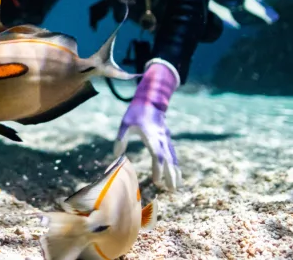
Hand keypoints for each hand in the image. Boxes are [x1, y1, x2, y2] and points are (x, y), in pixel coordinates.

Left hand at [113, 62, 181, 191]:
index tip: (156, 181)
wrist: (150, 101)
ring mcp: (166, 140)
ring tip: (176, 188)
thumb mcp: (125, 123)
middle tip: (172, 190)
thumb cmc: (136, 113)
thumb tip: (116, 155)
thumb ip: (121, 138)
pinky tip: (177, 176)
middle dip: (171, 175)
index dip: (158, 169)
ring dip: (175, 173)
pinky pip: (173, 155)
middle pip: (168, 160)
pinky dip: (175, 166)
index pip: (158, 155)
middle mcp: (161, 139)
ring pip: (173, 158)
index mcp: (152, 136)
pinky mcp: (167, 140)